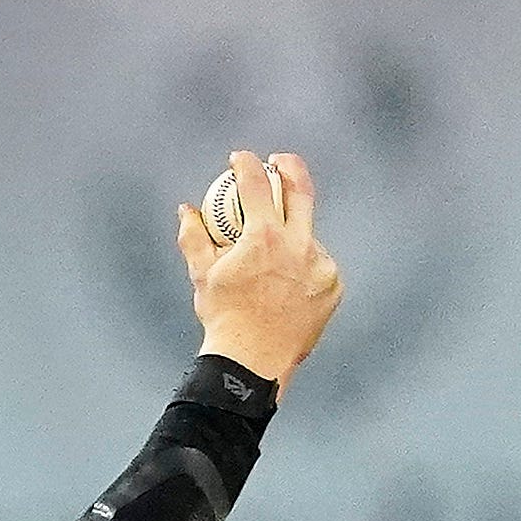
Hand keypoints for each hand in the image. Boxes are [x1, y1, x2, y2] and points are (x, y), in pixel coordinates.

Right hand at [177, 150, 342, 392]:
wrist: (253, 361)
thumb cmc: (224, 318)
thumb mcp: (202, 275)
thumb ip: (194, 236)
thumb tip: (187, 210)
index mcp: (263, 238)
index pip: (255, 185)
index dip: (246, 165)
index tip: (240, 159)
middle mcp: (298, 245)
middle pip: (301, 190)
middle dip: (289, 167)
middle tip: (278, 162)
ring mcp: (320, 264)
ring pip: (307, 234)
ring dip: (291, 235)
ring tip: (272, 259)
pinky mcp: (333, 284)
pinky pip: (317, 263)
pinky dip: (302, 266)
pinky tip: (286, 286)